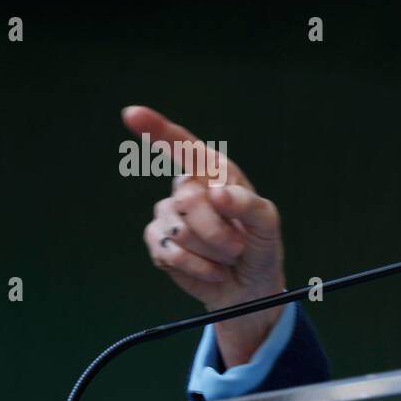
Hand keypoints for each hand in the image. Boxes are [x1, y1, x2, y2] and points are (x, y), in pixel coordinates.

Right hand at [129, 105, 285, 366]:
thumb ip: (249, 204)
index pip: (184, 147)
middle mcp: (189, 189)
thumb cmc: (260, 247)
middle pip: (189, 200)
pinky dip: (196, 267)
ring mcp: (169, 215)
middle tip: (238, 245)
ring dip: (211, 253)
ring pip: (179, 230)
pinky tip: (210, 270)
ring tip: (226, 257)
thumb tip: (215, 193)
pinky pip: (168, 252)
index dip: (157, 129)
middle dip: (218, 231)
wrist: (249, 287)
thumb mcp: (268, 225)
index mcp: (216, 174)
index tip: (132, 114)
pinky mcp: (158, 242)